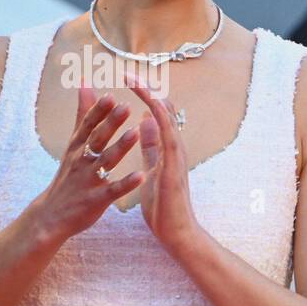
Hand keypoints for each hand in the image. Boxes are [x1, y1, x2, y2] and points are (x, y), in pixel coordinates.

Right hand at [28, 85, 142, 242]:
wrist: (51, 216)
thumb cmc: (69, 176)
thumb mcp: (73, 145)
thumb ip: (83, 116)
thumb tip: (85, 85)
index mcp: (78, 148)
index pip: (88, 125)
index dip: (99, 110)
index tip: (111, 94)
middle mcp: (82, 160)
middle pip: (97, 138)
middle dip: (110, 122)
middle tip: (126, 106)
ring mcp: (89, 180)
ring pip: (106, 161)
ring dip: (120, 147)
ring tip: (136, 133)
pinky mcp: (97, 199)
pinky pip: (114, 190)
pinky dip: (127, 183)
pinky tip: (141, 175)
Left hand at [124, 73, 202, 257]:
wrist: (176, 231)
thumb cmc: (164, 205)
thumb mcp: (153, 169)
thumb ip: (151, 147)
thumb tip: (146, 122)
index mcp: (167, 150)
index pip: (158, 117)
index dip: (144, 99)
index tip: (129, 84)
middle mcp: (174, 149)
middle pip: (164, 113)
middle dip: (147, 93)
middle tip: (130, 74)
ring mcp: (177, 157)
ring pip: (167, 121)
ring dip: (153, 101)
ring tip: (137, 83)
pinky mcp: (175, 167)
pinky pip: (169, 139)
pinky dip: (162, 121)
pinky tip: (152, 108)